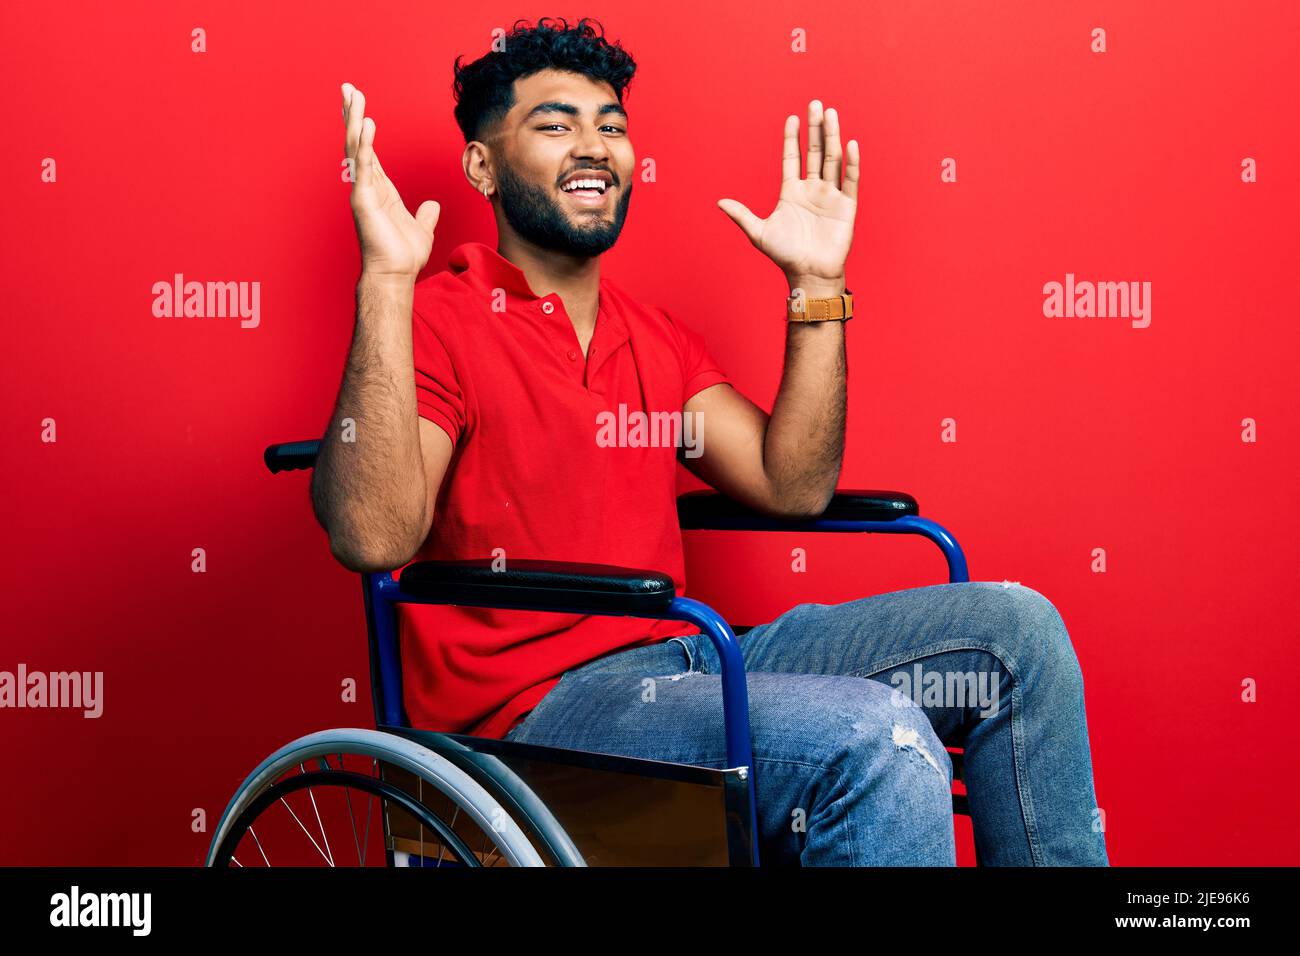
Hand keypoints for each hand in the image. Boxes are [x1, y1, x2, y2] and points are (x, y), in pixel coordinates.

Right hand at [342, 82, 439, 280]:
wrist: (396, 275)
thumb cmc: (403, 255)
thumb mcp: (422, 228)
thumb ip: (426, 214)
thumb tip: (432, 205)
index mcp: (380, 189)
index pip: (369, 150)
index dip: (362, 126)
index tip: (357, 103)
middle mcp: (368, 186)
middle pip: (357, 142)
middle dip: (352, 114)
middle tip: (347, 87)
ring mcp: (363, 192)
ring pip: (356, 148)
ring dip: (355, 120)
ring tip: (353, 96)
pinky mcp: (364, 200)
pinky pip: (364, 167)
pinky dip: (364, 145)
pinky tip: (365, 125)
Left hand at [717, 99, 858, 294]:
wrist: (809, 274)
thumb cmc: (785, 255)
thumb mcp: (758, 233)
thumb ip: (741, 215)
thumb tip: (719, 202)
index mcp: (791, 192)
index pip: (792, 158)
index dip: (792, 138)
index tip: (792, 118)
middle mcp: (812, 189)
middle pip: (814, 152)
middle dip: (815, 128)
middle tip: (814, 104)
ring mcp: (830, 195)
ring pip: (832, 159)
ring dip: (832, 137)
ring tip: (831, 114)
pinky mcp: (846, 206)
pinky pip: (850, 180)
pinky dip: (850, 162)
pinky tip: (849, 144)